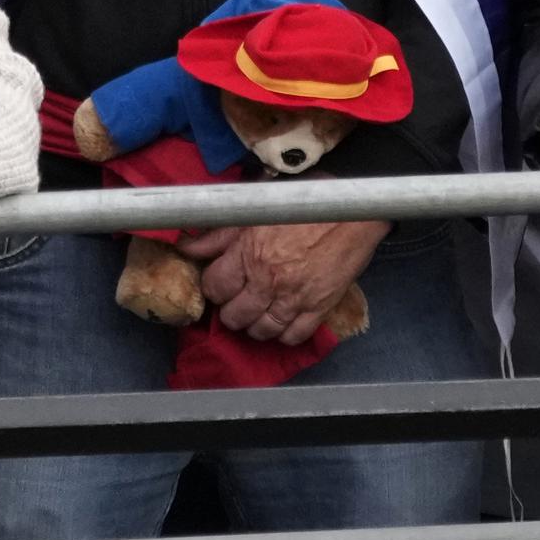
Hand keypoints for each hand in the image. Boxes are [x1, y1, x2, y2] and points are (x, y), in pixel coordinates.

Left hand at [175, 218, 386, 343]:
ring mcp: (294, 297)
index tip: (220, 285)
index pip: (214, 287)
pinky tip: (282, 323)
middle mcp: (267, 279)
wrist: (353, 209)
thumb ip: (219, 233)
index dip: (213, 288)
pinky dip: (284, 335)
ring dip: (254, 327)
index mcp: (249, 252)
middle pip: (234, 315)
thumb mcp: (255, 210)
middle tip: (236, 303)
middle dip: (231, 311)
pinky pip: (293, 337)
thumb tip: (186, 246)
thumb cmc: (304, 202)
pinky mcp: (319, 308)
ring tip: (256, 315)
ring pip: (261, 331)